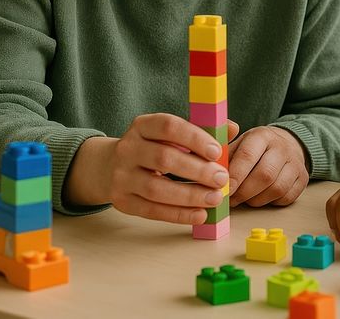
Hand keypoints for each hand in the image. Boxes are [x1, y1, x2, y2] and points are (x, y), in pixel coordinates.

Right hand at [85, 113, 234, 223]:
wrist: (108, 166)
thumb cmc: (152, 147)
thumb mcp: (170, 134)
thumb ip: (201, 130)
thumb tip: (231, 129)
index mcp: (142, 125)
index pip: (168, 126)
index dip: (194, 138)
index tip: (217, 151)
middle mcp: (127, 148)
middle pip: (164, 159)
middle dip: (197, 170)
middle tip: (221, 179)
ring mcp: (121, 176)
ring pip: (156, 188)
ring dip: (189, 196)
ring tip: (215, 198)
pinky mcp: (122, 200)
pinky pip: (151, 210)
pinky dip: (178, 215)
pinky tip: (199, 214)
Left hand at [227, 126, 309, 207]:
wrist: (286, 144)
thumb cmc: (255, 148)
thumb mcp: (239, 143)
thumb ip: (225, 155)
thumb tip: (210, 170)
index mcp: (262, 135)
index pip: (248, 155)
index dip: (235, 175)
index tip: (224, 189)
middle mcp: (282, 147)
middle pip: (264, 175)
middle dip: (244, 192)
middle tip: (231, 200)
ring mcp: (296, 163)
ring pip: (276, 189)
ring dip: (256, 200)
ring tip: (244, 198)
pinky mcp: (303, 178)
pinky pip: (286, 198)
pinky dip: (271, 202)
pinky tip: (261, 197)